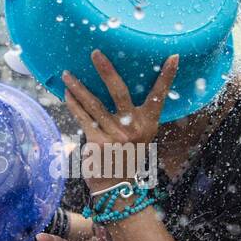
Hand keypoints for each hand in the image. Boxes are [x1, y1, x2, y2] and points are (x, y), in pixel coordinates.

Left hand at [62, 50, 177, 192]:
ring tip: (67, 73)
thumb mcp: (139, 136)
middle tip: (95, 53)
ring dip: (78, 87)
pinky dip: (73, 105)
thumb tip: (116, 89)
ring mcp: (115, 135)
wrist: (116, 187)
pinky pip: (83, 118)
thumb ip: (133, 116)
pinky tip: (66, 93)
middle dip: (107, 71)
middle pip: (120, 92)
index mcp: (148, 124)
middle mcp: (133, 128)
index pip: (159, 96)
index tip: (173, 57)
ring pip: (94, 104)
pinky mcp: (97, 143)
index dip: (167, 77)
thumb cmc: (126, 155)